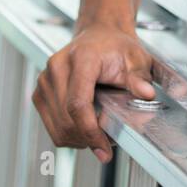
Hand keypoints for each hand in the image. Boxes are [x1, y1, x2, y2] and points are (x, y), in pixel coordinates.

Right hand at [32, 23, 157, 161]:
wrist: (99, 36)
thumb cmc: (116, 47)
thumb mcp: (136, 59)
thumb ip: (140, 78)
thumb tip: (146, 94)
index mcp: (81, 58)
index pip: (78, 103)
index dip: (91, 132)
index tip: (104, 150)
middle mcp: (57, 68)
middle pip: (67, 120)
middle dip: (89, 138)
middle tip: (110, 141)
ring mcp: (45, 80)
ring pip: (58, 128)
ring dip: (79, 139)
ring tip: (99, 132)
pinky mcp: (40, 92)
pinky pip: (52, 127)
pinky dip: (68, 134)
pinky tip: (84, 126)